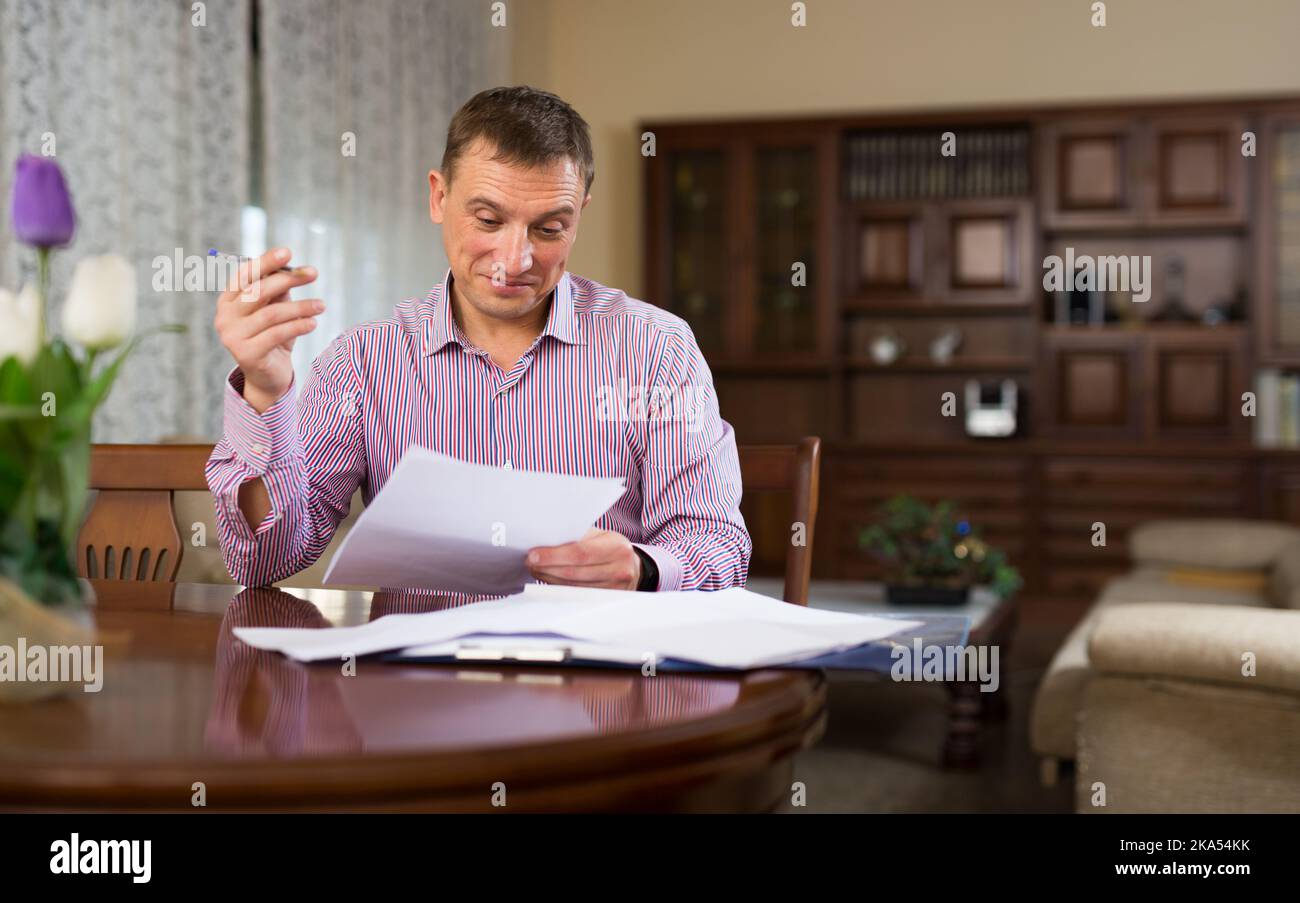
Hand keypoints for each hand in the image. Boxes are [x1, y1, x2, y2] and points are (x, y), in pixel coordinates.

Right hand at [213, 247, 322, 411]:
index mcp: (228, 299)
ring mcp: (232, 336)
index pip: (245, 274)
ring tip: (322, 305)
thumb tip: (291, 269)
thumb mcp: (276, 309)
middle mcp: (225, 316)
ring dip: (301, 307)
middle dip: (288, 279)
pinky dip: (299, 326)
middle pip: (258, 291)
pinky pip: (278, 334)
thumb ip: (278, 291)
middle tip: (313, 273)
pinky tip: (313, 323)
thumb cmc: (273, 336)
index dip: (265, 261)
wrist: (268, 375)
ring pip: (272, 314)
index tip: (288, 251)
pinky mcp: (246, 354)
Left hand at [527, 528, 641, 589]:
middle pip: (574, 572)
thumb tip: (545, 540)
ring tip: (536, 569)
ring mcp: (614, 588)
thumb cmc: (610, 546)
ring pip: (573, 586)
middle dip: (547, 567)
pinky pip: (577, 595)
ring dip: (550, 578)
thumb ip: (578, 537)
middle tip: (530, 562)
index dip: (554, 555)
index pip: (581, 553)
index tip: (534, 554)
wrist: (631, 566)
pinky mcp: (606, 600)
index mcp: (617, 547)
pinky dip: (559, 587)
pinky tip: (549, 578)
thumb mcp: (600, 536)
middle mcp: (619, 569)